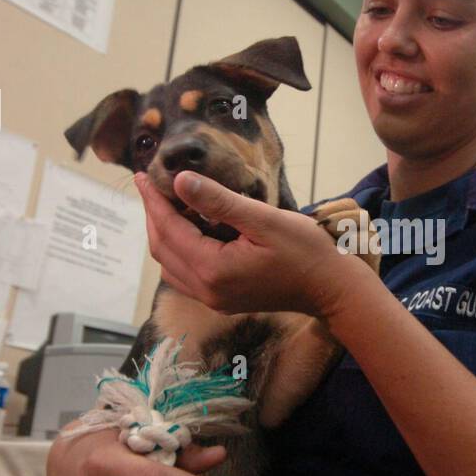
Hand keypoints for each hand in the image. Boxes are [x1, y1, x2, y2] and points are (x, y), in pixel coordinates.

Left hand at [135, 170, 359, 318]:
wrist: (331, 289)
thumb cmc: (306, 251)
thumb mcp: (263, 219)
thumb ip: (219, 201)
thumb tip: (180, 181)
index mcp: (214, 269)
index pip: (169, 230)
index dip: (153, 201)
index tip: (143, 175)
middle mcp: (207, 290)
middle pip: (163, 249)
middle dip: (153, 215)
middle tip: (150, 184)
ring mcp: (214, 300)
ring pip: (170, 264)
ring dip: (163, 233)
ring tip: (166, 202)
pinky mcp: (222, 301)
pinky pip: (185, 275)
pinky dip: (178, 249)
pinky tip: (188, 228)